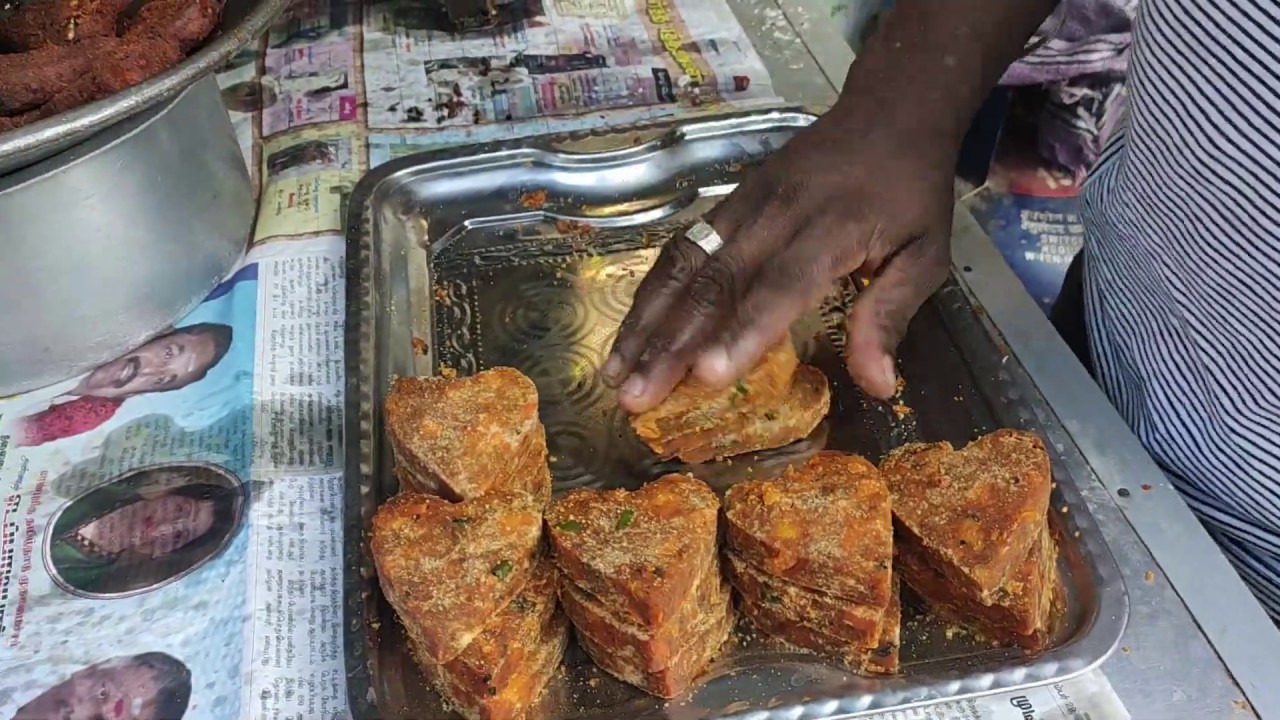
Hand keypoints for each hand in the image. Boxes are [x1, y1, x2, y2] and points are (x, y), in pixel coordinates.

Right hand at [601, 102, 955, 411]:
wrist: (886, 112)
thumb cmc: (909, 192)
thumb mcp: (926, 256)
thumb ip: (890, 316)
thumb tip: (878, 386)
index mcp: (833, 229)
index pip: (781, 285)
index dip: (744, 331)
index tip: (708, 375)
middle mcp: (777, 215)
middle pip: (715, 283)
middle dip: (671, 343)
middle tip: (637, 396)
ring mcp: (745, 205)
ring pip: (685, 266)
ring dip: (646, 321)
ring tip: (616, 373)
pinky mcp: (727, 202)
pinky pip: (681, 249)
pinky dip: (651, 292)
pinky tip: (630, 331)